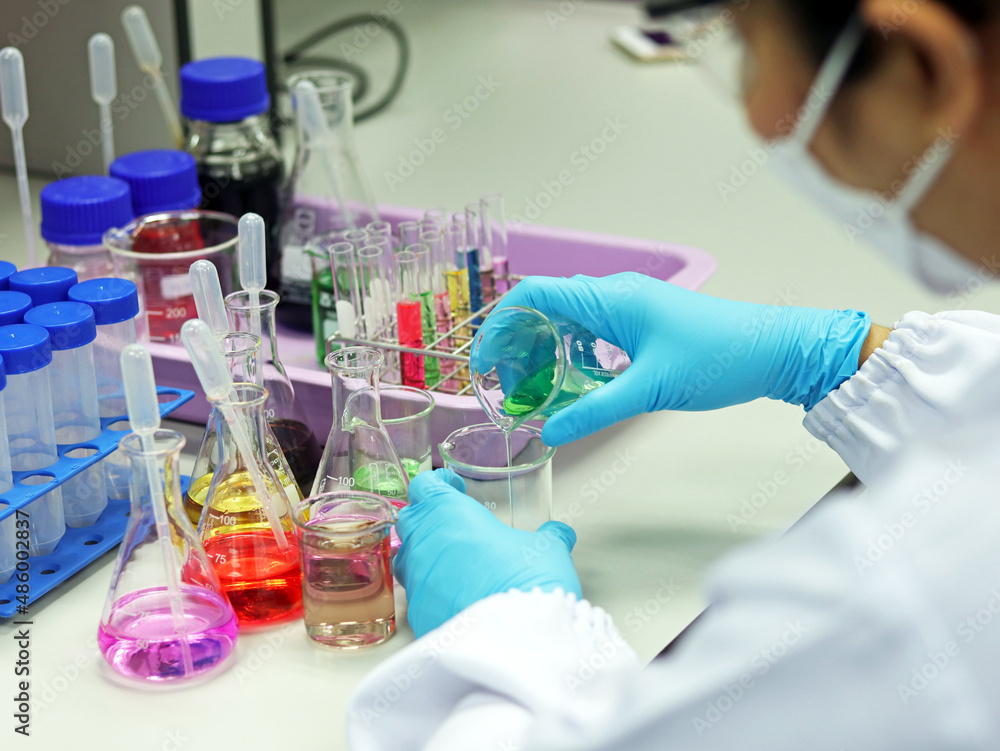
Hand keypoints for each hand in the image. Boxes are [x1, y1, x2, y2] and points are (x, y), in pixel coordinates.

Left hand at [394, 469, 581, 637]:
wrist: (512, 637)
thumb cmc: (524, 577)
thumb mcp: (547, 549)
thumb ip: (550, 536)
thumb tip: (559, 532)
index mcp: (448, 512)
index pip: (425, 485)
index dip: (439, 484)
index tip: (454, 488)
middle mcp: (423, 541)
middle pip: (410, 519)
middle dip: (427, 518)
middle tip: (453, 525)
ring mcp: (415, 579)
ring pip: (406, 558)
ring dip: (424, 555)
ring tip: (452, 563)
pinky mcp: (416, 613)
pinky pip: (417, 595)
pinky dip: (431, 592)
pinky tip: (455, 598)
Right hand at [491, 273, 870, 445]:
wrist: (776, 350)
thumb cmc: (718, 358)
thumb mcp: (650, 390)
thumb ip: (594, 412)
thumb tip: (550, 434)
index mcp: (609, 297)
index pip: (533, 294)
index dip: (499, 325)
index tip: (482, 361)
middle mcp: (612, 294)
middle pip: (543, 310)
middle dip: (518, 348)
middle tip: (510, 390)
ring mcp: (627, 307)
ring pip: (566, 323)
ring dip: (544, 354)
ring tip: (536, 393)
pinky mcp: (641, 323)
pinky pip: (590, 333)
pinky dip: (571, 357)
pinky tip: (574, 386)